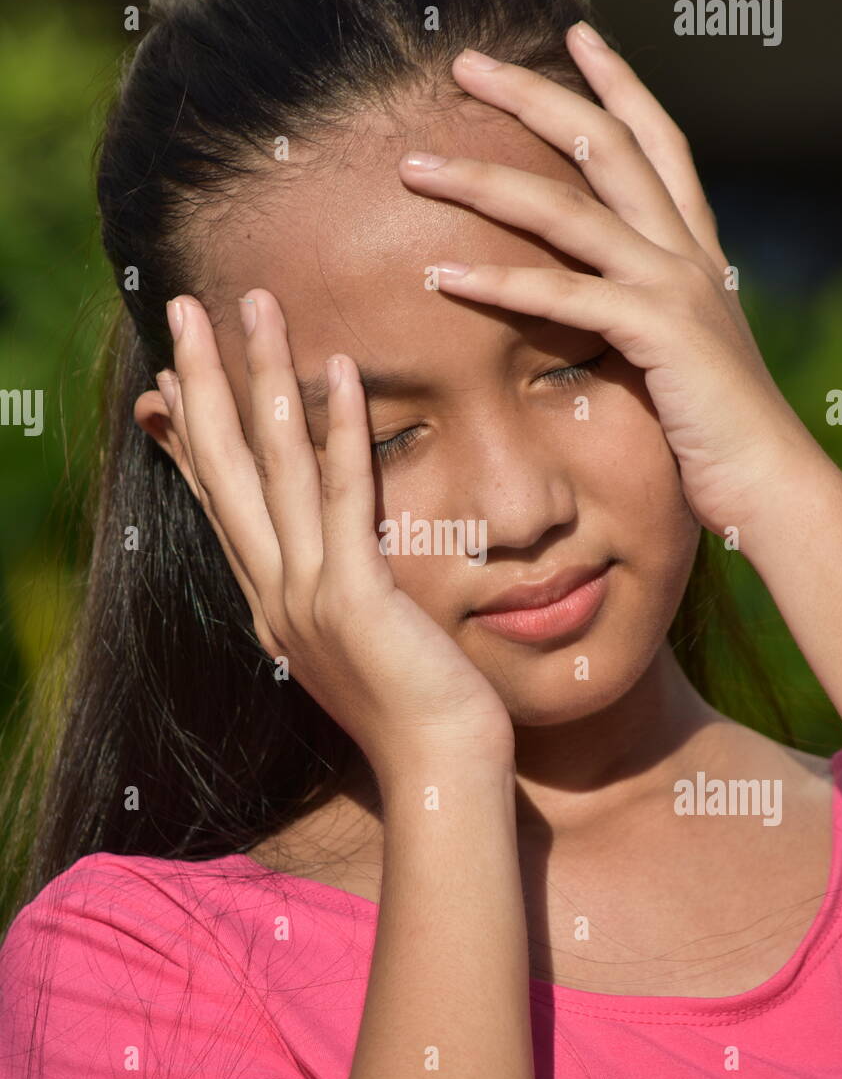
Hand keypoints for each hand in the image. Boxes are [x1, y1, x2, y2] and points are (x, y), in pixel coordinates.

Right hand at [155, 290, 515, 779]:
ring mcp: (307, 595)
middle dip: (201, 382)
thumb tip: (325, 568)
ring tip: (252, 303)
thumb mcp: (354, 646)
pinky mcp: (356, 598)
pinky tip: (341, 370)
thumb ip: (333, 597)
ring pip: (273, 466)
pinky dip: (340, 430)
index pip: (219, 502)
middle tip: (184, 309)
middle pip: (225, 468)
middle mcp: (274, 593)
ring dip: (261, 377)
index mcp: (271, 602)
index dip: (189, 435)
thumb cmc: (414, 711)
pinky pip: (343, 497)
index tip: (165, 383)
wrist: (439, 774)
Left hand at [397, 27, 818, 536]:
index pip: (655, 141)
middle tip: (464, 62)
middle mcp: (686, 251)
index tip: (574, 35)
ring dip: (483, 181)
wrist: (770, 480)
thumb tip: (598, 302)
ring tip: (414, 167)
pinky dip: (498, 285)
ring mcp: (673, 286)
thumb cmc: (717, 428)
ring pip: (567, 209)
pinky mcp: (657, 332)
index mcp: (695, 248)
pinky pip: (563, 296)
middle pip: (604, 145)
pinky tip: (440, 276)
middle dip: (532, 96)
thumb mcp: (680, 350)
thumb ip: (642, 311)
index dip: (618, 83)